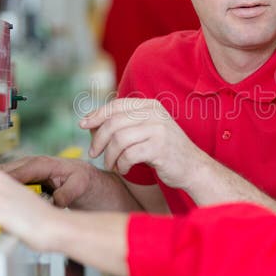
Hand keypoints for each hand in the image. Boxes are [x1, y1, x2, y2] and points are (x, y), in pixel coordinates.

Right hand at [0, 155, 97, 208]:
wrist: (87, 180)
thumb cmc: (83, 180)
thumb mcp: (80, 185)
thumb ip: (68, 192)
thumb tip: (56, 200)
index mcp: (42, 164)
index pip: (18, 172)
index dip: (0, 180)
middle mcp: (30, 164)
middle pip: (2, 171)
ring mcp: (25, 170)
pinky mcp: (22, 178)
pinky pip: (2, 181)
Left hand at [80, 98, 209, 189]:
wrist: (193, 168)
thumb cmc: (164, 152)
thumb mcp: (145, 132)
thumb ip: (123, 125)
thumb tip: (89, 123)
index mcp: (151, 106)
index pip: (117, 105)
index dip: (97, 114)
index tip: (83, 124)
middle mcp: (155, 114)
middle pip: (114, 122)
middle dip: (98, 139)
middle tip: (93, 153)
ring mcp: (159, 129)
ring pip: (119, 139)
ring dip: (109, 156)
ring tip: (110, 165)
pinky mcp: (159, 147)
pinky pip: (129, 155)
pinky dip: (121, 164)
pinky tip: (123, 170)